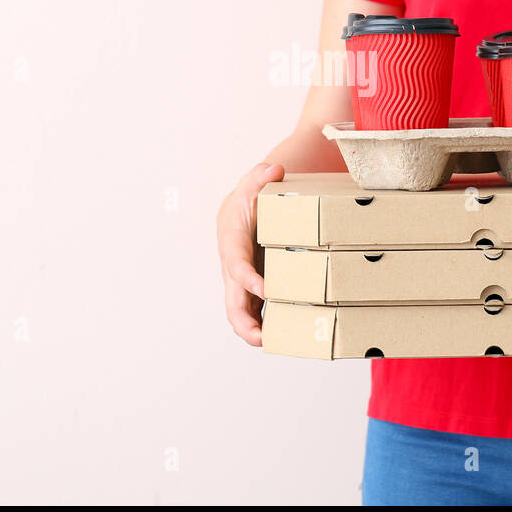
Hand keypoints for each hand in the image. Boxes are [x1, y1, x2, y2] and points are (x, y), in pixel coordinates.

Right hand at [217, 162, 285, 345]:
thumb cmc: (251, 195)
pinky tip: (280, 334)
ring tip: (270, 343)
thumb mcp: (255, 181)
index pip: (235, 262)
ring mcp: (241, 276)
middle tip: (260, 337)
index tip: (265, 290)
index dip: (247, 278)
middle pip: (231, 297)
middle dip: (243, 320)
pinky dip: (262, 321)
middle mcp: (232, 262)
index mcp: (231, 238)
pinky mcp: (253, 282)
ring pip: (239, 309)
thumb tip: (274, 168)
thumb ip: (261, 174)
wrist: (249, 204)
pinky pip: (253, 307)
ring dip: (251, 328)